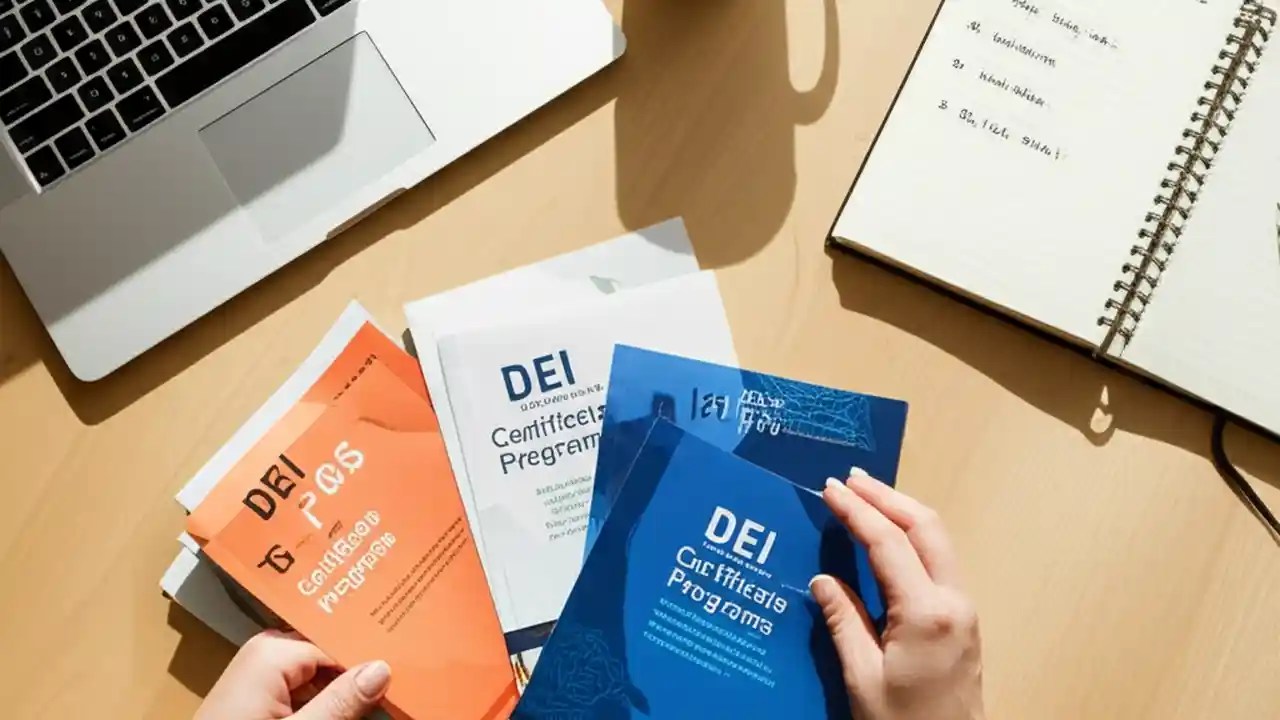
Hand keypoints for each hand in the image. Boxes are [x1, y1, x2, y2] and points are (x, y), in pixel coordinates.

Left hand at [194, 630, 390, 719]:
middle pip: (328, 655)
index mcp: (273, 652)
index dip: (369, 660)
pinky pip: (300, 687)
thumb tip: (381, 669)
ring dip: (341, 690)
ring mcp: (258, 672)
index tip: (401, 672)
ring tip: (373, 700)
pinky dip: (321, 700)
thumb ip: (341, 702)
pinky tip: (342, 710)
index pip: (338, 644)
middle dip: (356, 673)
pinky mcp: (255, 693)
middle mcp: (264, 652)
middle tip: (394, 684)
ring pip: (316, 674)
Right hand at [811, 472, 984, 719]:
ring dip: (902, 512)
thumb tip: (822, 580)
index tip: (830, 489)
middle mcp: (953, 602)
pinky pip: (939, 561)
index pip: (888, 544)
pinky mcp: (963, 621)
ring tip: (867, 495)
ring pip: (937, 540)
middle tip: (850, 478)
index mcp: (925, 613)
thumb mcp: (862, 679)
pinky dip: (913, 536)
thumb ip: (843, 622)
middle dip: (887, 497)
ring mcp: (964, 610)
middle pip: (924, 528)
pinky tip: (890, 535)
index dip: (857, 511)